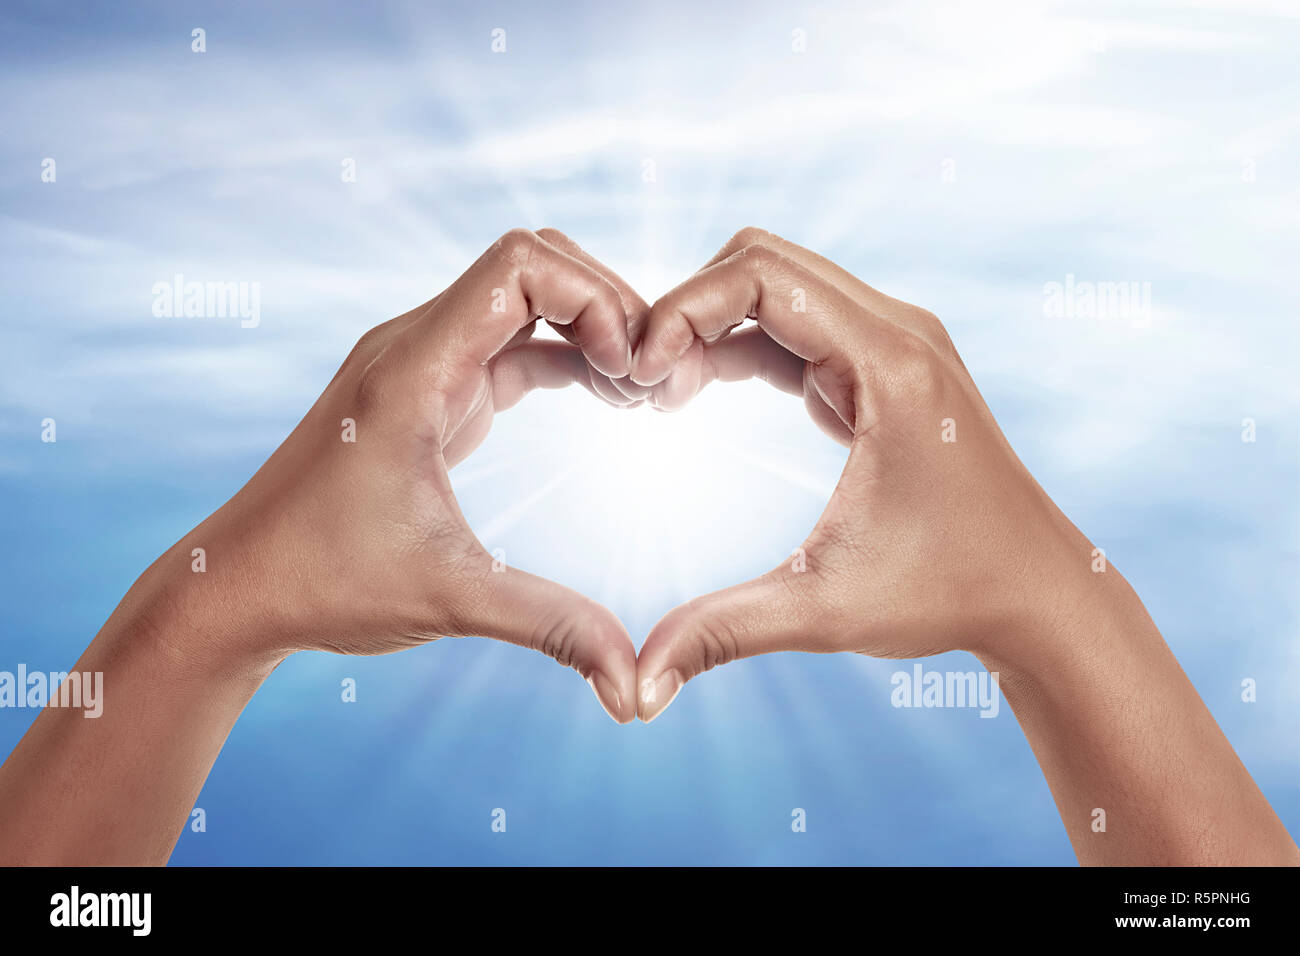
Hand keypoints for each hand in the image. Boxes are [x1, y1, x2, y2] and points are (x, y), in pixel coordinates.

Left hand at [154, 228, 646, 720]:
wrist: (236, 588)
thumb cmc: (324, 583)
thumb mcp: (450, 598)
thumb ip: (550, 625)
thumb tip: (634, 684)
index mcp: (414, 370)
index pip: (520, 263)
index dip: (594, 298)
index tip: (627, 373)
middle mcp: (413, 347)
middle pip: (532, 264)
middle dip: (605, 304)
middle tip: (648, 379)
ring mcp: (418, 364)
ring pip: (522, 297)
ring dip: (586, 327)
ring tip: (634, 391)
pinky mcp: (426, 393)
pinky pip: (508, 343)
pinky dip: (563, 356)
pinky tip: (602, 399)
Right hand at [628, 228, 1111, 716]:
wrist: (1037, 593)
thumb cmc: (950, 593)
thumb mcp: (826, 610)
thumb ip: (723, 632)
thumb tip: (636, 689)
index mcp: (891, 363)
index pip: (762, 275)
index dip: (682, 308)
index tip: (639, 374)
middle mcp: (899, 332)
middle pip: (763, 261)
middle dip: (687, 308)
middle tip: (641, 383)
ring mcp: (895, 344)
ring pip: (777, 285)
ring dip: (709, 324)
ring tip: (661, 395)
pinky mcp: (883, 367)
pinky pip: (795, 326)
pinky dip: (738, 344)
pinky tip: (696, 393)